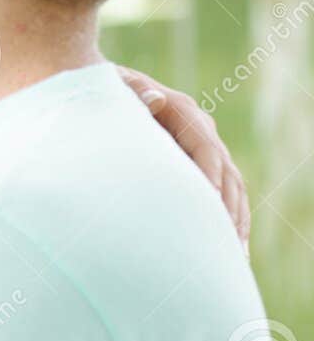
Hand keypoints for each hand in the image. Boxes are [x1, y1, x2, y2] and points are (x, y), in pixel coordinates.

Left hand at [117, 65, 249, 248]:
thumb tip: (154, 99)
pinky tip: (227, 244)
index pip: (208, 150)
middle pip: (227, 172)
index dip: (211, 179)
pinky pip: (222, 190)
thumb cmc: (107, 91)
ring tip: (235, 253)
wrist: (105, 87)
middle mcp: (200, 128)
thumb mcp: (116, 89)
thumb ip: (134, 94)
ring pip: (231, 185)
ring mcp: (202, 144)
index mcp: (185, 112)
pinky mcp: (197, 160)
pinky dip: (228, 216)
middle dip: (229, 208)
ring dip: (235, 218)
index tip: (211, 209)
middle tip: (229, 243)